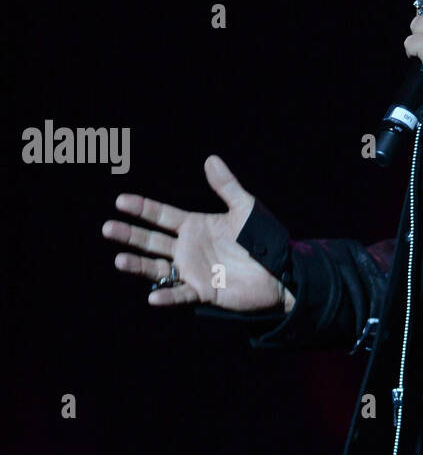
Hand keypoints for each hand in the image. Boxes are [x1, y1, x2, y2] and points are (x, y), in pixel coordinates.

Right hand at [102, 154, 293, 311]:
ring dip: (137, 264)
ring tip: (118, 260)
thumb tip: (210, 159)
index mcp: (195, 226)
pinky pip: (181, 294)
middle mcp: (188, 248)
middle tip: (107, 228)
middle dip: (129, 234)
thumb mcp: (246, 208)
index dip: (142, 208)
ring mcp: (193, 271)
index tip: (120, 201)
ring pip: (157, 267)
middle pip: (151, 240)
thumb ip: (227, 186)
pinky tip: (152, 296)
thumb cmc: (264, 238)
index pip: (162, 215)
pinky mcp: (204, 292)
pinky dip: (167, 295)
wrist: (282, 271)